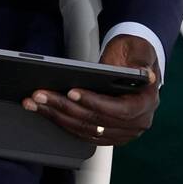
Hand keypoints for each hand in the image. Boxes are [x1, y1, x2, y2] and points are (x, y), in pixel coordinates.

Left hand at [22, 34, 159, 144]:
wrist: (131, 62)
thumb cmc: (133, 54)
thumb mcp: (139, 50)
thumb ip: (140, 61)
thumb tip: (144, 72)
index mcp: (147, 103)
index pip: (121, 110)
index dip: (95, 103)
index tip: (71, 92)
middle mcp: (137, 122)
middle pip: (96, 121)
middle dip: (65, 107)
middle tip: (41, 94)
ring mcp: (121, 131)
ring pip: (85, 129)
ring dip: (57, 116)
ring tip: (35, 101)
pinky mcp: (106, 133)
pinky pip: (81, 132)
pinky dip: (61, 121)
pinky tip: (43, 110)